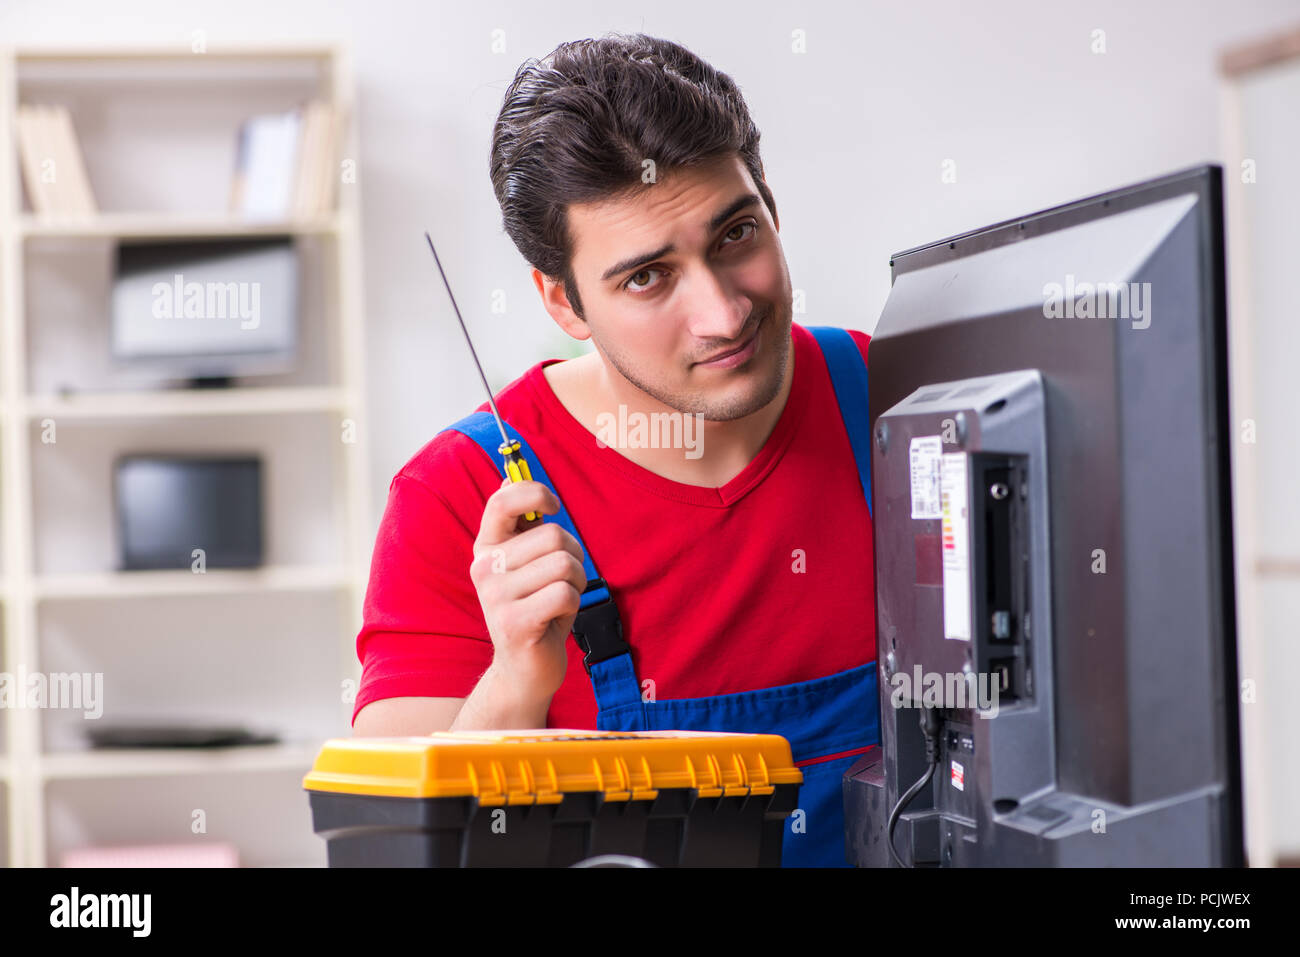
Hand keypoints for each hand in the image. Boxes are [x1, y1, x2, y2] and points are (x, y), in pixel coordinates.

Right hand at [469, 479, 587, 699]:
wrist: (524, 669)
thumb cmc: (535, 607)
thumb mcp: (527, 561)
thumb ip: (522, 523)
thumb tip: (510, 474)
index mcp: (486, 546)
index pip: (503, 500)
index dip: (536, 493)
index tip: (553, 507)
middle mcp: (484, 568)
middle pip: (554, 536)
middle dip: (574, 557)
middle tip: (563, 581)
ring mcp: (495, 596)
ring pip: (564, 564)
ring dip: (575, 582)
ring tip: (558, 600)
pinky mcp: (513, 623)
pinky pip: (565, 593)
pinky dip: (573, 604)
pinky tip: (556, 618)